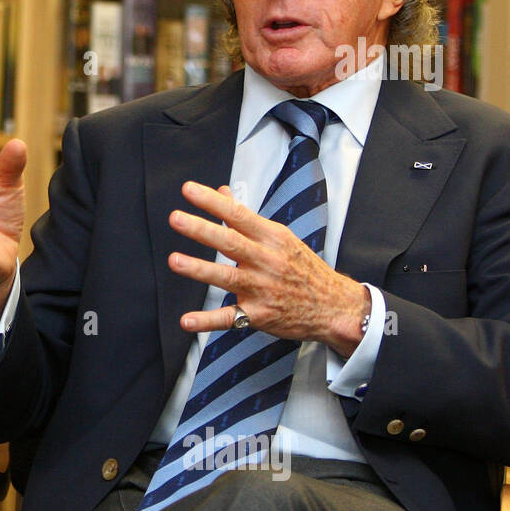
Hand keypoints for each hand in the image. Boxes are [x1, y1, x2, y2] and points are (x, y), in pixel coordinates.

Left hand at [167, 181, 369, 354]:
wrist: (335, 306)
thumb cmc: (304, 268)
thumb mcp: (281, 237)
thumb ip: (247, 217)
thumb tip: (222, 191)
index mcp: (272, 238)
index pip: (238, 214)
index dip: (212, 202)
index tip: (189, 189)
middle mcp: (267, 261)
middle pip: (230, 242)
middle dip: (202, 230)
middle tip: (176, 218)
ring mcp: (262, 289)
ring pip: (227, 277)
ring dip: (199, 269)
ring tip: (175, 261)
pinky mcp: (258, 315)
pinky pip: (230, 318)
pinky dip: (207, 321)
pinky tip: (186, 320)